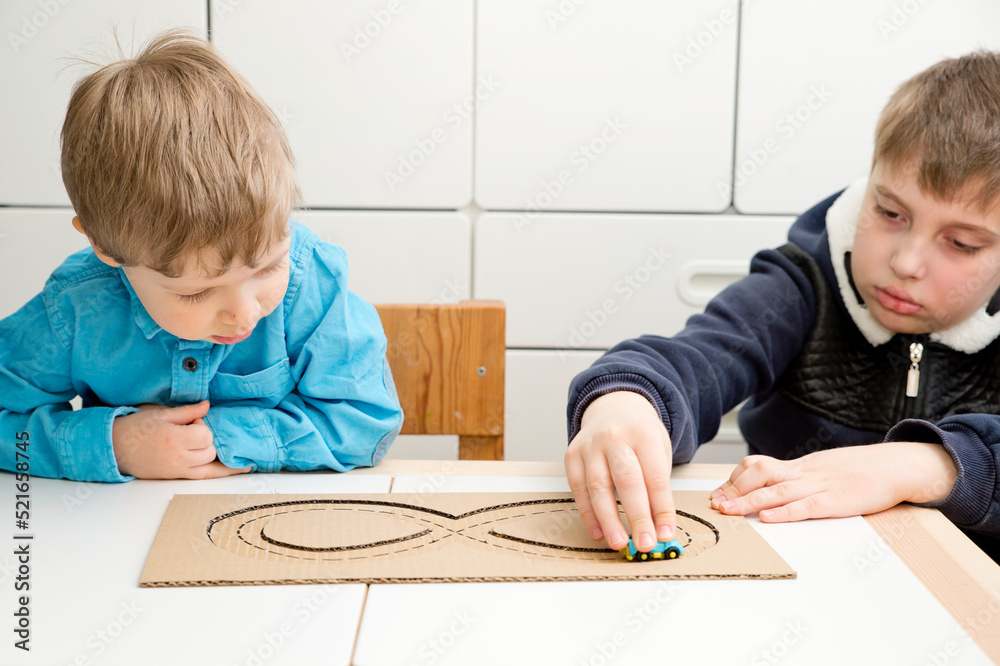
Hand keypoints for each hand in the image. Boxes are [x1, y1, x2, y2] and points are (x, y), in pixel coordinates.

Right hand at [112, 400, 250, 479]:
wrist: (113, 448)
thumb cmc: (135, 428)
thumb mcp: (161, 414)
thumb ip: (187, 412)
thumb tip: (208, 406)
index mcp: (173, 438)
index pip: (205, 435)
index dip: (203, 426)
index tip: (193, 421)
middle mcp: (177, 457)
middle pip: (210, 451)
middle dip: (208, 441)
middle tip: (195, 432)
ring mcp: (177, 470)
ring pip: (211, 466)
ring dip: (219, 456)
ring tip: (239, 452)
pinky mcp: (175, 477)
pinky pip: (204, 477)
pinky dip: (222, 472)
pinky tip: (239, 468)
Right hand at [565, 391, 675, 552]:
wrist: (614, 408)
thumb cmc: (640, 436)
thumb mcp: (659, 450)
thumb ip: (658, 485)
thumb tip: (658, 527)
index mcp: (644, 434)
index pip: (655, 477)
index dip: (661, 509)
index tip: (665, 533)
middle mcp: (615, 437)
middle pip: (627, 481)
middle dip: (637, 516)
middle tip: (645, 542)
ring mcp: (591, 446)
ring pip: (598, 487)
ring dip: (609, 519)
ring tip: (618, 542)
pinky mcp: (572, 455)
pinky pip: (578, 488)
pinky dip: (588, 514)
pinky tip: (599, 531)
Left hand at [710, 442, 957, 521]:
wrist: (897, 467)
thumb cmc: (860, 471)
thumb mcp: (824, 470)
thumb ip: (801, 478)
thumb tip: (775, 490)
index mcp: (800, 466)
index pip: (759, 465)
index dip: (736, 479)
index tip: (719, 492)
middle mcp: (805, 473)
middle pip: (760, 472)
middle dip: (734, 488)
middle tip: (715, 503)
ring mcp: (820, 485)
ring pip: (778, 489)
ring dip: (749, 501)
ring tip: (728, 510)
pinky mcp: (837, 501)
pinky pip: (807, 505)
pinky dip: (786, 512)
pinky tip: (768, 518)